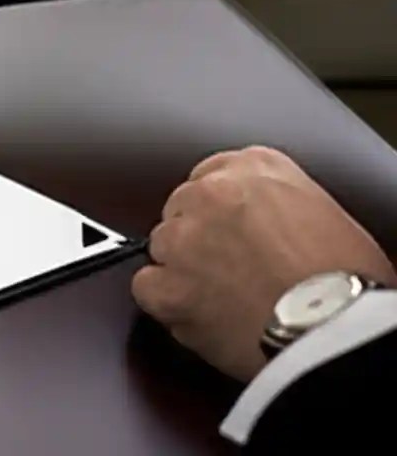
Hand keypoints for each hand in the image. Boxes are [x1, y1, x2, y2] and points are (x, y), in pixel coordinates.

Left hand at [132, 145, 395, 381]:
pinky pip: (146, 287)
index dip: (219, 208)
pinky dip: (166, 303)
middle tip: (229, 267)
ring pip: (162, 247)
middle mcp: (212, 193)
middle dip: (199, 236)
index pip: (212, 174)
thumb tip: (265, 223)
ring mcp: (183, 238)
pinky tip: (198, 315)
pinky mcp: (167, 285)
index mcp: (257, 167)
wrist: (334, 326)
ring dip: (182, 269)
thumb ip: (280, 204)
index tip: (228, 227)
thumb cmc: (347, 280)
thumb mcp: (325, 214)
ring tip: (222, 296)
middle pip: (182, 208)